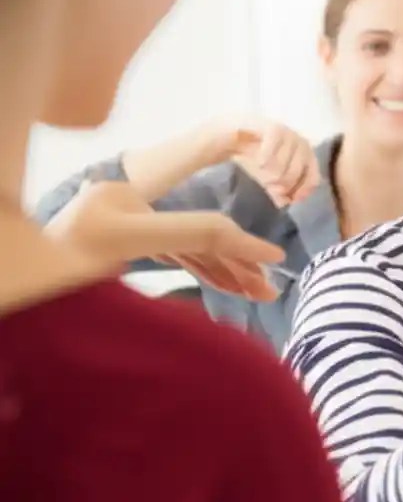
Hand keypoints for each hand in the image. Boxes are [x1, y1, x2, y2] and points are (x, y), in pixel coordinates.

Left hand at [45, 181, 284, 300]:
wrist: (9, 283)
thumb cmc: (44, 279)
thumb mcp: (119, 261)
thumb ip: (183, 246)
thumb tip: (236, 244)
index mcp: (116, 209)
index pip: (196, 227)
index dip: (241, 244)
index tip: (276, 260)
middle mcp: (117, 210)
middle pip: (193, 233)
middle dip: (236, 262)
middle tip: (271, 286)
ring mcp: (114, 226)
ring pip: (183, 248)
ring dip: (222, 270)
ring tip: (258, 292)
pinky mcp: (111, 243)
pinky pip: (163, 254)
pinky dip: (197, 270)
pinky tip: (226, 284)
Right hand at [208, 117, 319, 206]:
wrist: (221, 138)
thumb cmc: (248, 157)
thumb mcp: (265, 178)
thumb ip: (276, 191)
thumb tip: (285, 203)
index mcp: (301, 154)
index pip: (313, 173)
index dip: (304, 188)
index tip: (291, 200)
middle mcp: (297, 140)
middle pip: (302, 164)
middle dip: (288, 180)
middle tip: (270, 186)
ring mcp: (283, 129)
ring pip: (290, 152)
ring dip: (277, 168)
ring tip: (263, 173)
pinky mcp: (267, 123)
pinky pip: (275, 137)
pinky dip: (269, 153)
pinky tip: (260, 163)